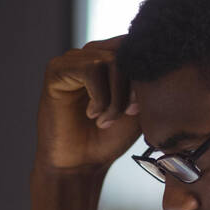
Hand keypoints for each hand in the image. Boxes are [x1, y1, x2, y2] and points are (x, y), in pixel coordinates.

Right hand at [35, 34, 142, 170]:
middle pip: (127, 51)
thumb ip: (145, 81)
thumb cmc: (109, 137)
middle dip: (133, 87)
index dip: (147, 74)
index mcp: (113, 57)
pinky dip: (99, 97)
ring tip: (106, 120)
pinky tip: (92, 114)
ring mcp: (74, 59)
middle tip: (127, 113)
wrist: (81, 164)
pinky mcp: (57, 69)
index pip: (139, 45)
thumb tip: (151, 60)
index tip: (139, 107)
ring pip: (111, 61)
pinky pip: (91, 69)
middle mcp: (94, 52)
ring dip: (116, 98)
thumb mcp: (139, 106)